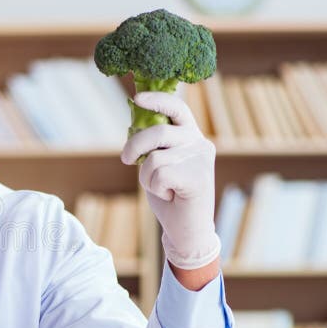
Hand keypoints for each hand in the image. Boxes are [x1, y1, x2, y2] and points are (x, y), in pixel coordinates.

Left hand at [121, 91, 220, 270]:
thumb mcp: (158, 165)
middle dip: (133, 146)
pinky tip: (170, 196)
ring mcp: (201, 159)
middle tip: (125, 159)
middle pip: (157, 131)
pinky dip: (155, 189)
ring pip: (154, 158)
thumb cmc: (170, 196)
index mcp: (192, 136)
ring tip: (161, 188)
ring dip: (146, 177)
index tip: (137, 99)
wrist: (187, 229)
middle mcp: (200, 143)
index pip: (177, 108)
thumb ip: (152, 146)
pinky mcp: (198, 177)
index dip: (157, 100)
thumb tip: (133, 124)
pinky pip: (159, 175)